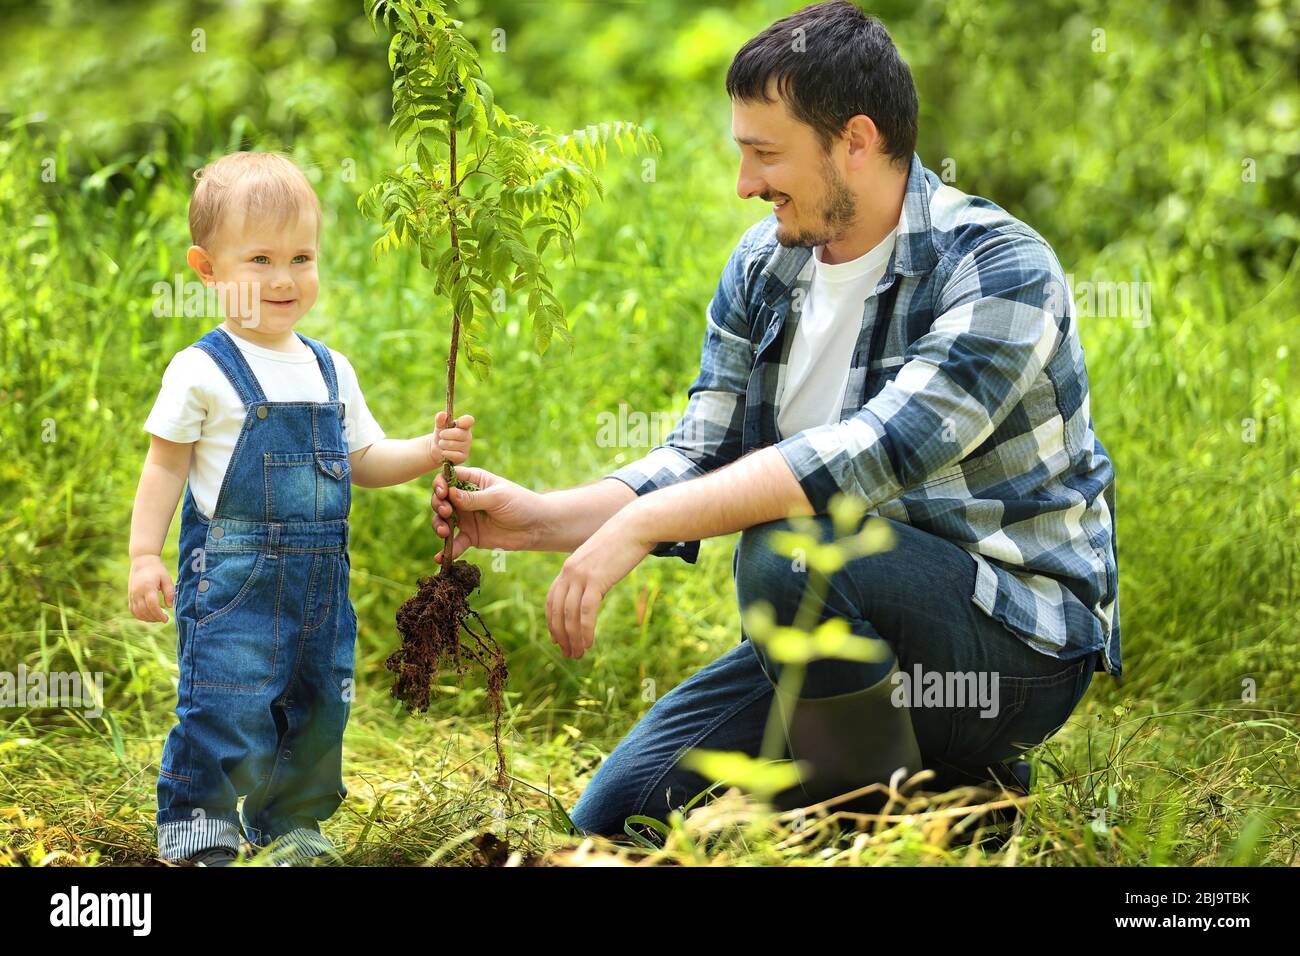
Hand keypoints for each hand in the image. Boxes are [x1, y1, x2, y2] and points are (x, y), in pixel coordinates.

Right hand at [129, 554, 174, 622]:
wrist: (142, 561)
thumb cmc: (157, 570)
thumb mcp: (166, 578)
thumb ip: (169, 592)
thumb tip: (170, 606)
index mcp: (148, 587)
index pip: (152, 606)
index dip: (159, 615)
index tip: (166, 619)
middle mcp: (137, 592)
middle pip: (144, 611)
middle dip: (154, 618)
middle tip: (164, 619)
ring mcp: (132, 595)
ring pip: (137, 612)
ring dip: (147, 619)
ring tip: (157, 618)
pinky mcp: (130, 596)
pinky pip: (132, 610)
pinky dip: (139, 616)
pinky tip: (148, 616)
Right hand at [431, 465, 547, 561]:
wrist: (537, 527)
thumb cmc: (521, 504)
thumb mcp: (498, 497)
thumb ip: (473, 498)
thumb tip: (450, 494)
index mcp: (473, 481)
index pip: (449, 477)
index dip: (441, 484)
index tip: (443, 492)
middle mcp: (466, 498)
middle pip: (441, 499)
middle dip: (439, 505)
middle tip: (447, 512)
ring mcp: (466, 518)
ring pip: (443, 521)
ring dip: (439, 525)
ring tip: (445, 532)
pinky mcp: (471, 536)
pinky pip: (455, 543)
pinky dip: (447, 550)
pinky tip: (440, 558)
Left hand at [433, 410, 474, 465]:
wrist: (437, 448)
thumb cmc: (441, 434)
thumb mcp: (439, 426)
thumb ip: (440, 419)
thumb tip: (442, 414)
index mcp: (464, 426)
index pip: (469, 420)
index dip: (464, 421)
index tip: (458, 423)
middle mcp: (467, 436)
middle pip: (458, 434)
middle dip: (445, 435)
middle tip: (441, 435)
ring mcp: (466, 447)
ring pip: (453, 445)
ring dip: (443, 444)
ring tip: (442, 444)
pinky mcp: (463, 457)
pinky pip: (453, 454)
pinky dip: (445, 453)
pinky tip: (444, 452)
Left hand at [545, 505, 654, 659]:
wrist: (636, 526)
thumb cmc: (623, 543)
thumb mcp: (601, 560)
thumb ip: (592, 575)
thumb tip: (594, 592)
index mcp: (568, 567)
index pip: (552, 600)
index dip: (552, 622)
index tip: (557, 639)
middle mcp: (569, 572)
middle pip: (557, 611)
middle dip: (561, 635)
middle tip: (568, 654)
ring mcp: (581, 575)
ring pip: (569, 614)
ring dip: (572, 638)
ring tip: (577, 654)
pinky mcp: (596, 579)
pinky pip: (586, 611)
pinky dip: (585, 630)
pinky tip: (588, 644)